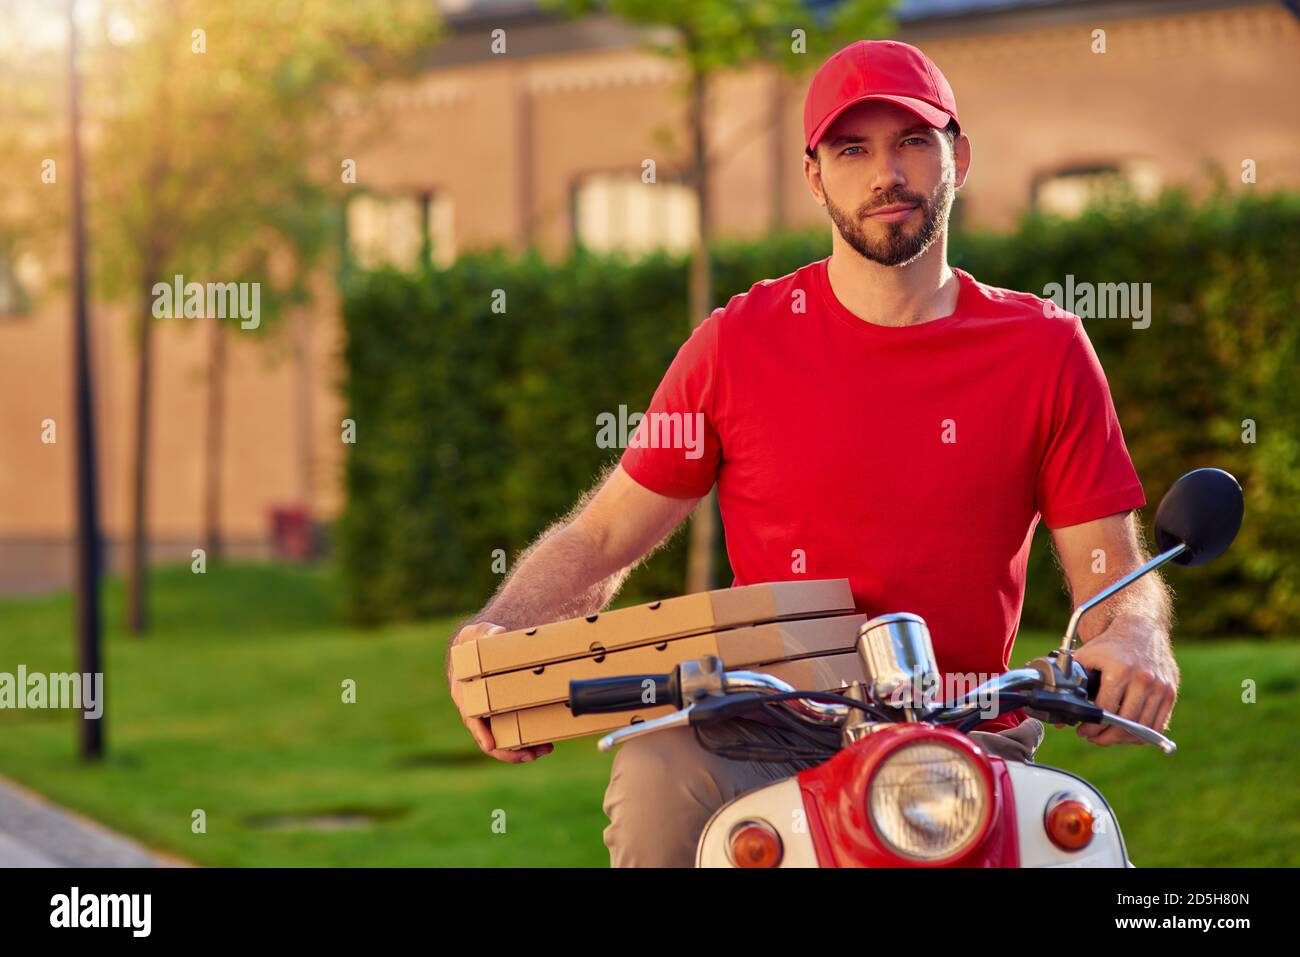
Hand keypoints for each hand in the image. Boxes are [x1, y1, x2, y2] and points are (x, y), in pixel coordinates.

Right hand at [447, 621, 554, 763]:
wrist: (478, 646)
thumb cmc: (474, 641)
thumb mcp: (476, 634)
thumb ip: (485, 632)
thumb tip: (498, 633)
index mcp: (465, 694)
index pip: (471, 718)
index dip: (481, 733)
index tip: (491, 745)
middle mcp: (476, 710)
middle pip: (488, 739)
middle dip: (509, 751)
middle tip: (532, 754)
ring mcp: (489, 715)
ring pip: (503, 741)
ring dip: (523, 750)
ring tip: (546, 749)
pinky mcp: (503, 715)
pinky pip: (513, 733)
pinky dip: (528, 740)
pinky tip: (546, 741)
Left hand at [1072, 614, 1178, 745]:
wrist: (1141, 629)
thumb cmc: (1110, 645)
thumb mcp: (1086, 655)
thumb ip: (1069, 680)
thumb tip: (1057, 711)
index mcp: (1120, 670)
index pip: (1105, 710)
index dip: (1092, 725)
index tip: (1082, 730)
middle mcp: (1144, 680)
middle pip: (1125, 723)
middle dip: (1106, 736)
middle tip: (1093, 737)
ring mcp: (1160, 687)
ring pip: (1143, 727)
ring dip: (1123, 738)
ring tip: (1108, 736)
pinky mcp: (1170, 692)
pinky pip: (1158, 724)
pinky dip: (1142, 734)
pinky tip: (1127, 732)